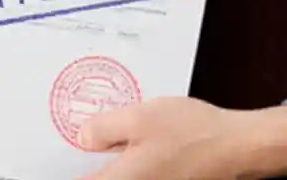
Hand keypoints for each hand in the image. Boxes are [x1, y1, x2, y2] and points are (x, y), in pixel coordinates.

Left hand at [79, 97, 256, 179]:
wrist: (238, 145)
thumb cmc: (193, 133)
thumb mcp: (137, 118)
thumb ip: (101, 129)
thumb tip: (82, 138)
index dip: (65, 168)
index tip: (54, 155)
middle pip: (99, 176)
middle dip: (89, 158)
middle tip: (83, 133)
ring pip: (119, 173)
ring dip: (109, 157)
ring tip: (105, 132)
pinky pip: (135, 171)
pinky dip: (128, 157)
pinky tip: (129, 138)